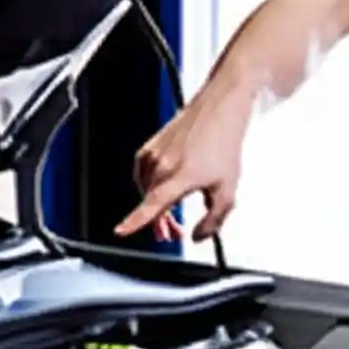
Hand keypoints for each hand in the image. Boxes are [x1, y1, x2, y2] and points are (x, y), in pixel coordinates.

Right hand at [113, 84, 254, 241]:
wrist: (219, 110)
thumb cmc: (224, 143)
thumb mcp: (228, 190)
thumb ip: (213, 220)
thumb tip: (198, 237)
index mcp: (181, 175)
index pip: (153, 204)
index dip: (135, 220)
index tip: (120, 231)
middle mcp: (163, 164)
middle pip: (151, 204)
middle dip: (161, 223)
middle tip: (173, 233)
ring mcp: (153, 154)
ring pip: (146, 191)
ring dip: (156, 206)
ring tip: (173, 213)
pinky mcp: (149, 147)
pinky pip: (142, 176)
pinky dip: (151, 188)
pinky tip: (165, 190)